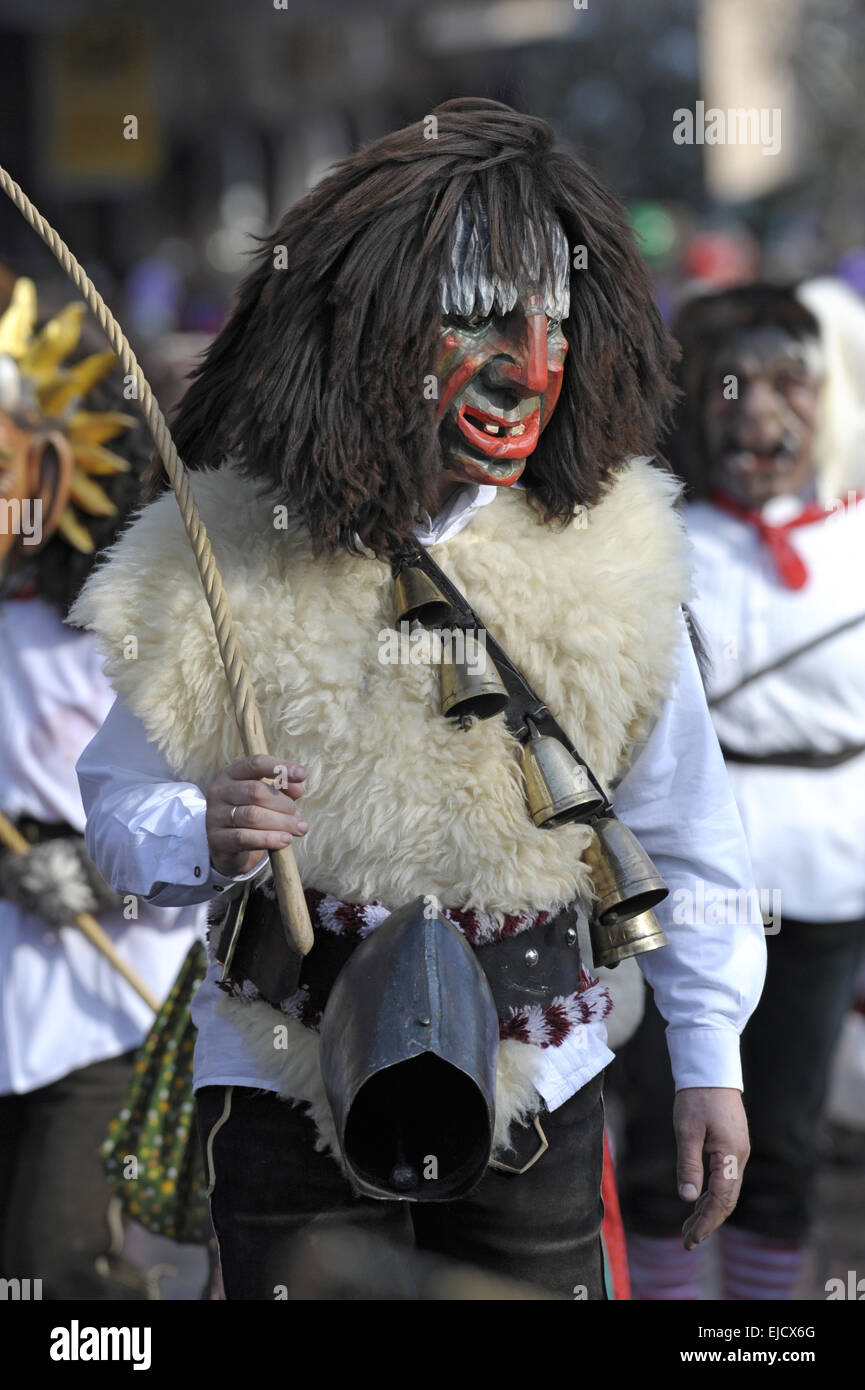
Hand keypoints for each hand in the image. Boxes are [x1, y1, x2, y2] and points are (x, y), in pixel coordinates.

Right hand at [205, 754, 307, 877]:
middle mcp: (219, 791)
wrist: (229, 847)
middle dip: (284, 804)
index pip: (255, 763)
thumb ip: (283, 789)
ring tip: (299, 829)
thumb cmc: (252, 815)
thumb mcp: (268, 798)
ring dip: (282, 823)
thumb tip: (298, 786)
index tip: (302, 774)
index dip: (280, 767)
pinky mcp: (216, 839)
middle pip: (256, 791)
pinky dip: (269, 838)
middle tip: (301, 819)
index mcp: (231, 774)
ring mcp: (215, 815)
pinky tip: (285, 840)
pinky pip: (245, 837)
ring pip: (252, 815)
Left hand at [674, 1086, 749, 1249]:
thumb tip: (687, 1198)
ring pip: (727, 1191)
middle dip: (708, 1222)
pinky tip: (698, 1202)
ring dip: (709, 1210)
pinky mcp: (732, 1146)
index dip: (706, 1222)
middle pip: (727, 1200)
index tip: (691, 1240)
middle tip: (687, 1241)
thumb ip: (688, 1164)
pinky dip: (711, 1194)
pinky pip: (725, 1178)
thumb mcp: (687, 1130)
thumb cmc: (697, 1097)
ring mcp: (737, 1152)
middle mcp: (739, 1157)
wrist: (711, 1069)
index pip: (721, 1199)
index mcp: (730, 1155)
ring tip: (689, 1229)